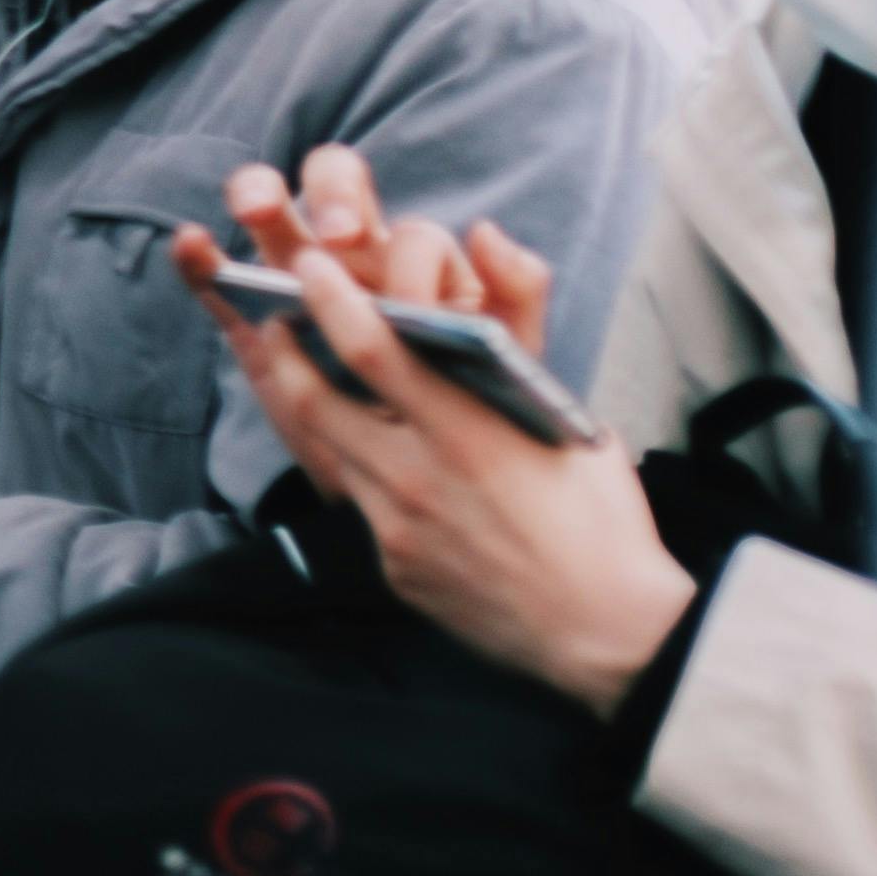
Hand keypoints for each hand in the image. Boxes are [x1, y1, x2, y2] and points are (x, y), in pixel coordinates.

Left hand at [171, 152, 685, 714]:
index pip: (375, 349)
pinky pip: (353, 503)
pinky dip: (347, 466)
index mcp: (471, 434)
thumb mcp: (576, 424)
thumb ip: (522, 330)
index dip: (329, 299)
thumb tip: (486, 238)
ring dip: (301, 405)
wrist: (608, 637)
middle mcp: (419, 478)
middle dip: (279, 350)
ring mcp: (396, 528)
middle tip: (268, 315)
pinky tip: (352, 448)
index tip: (307, 263)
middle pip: (313, 399)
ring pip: (324, 450)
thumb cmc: (604, 522)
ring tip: (291, 368)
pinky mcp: (389, 566)